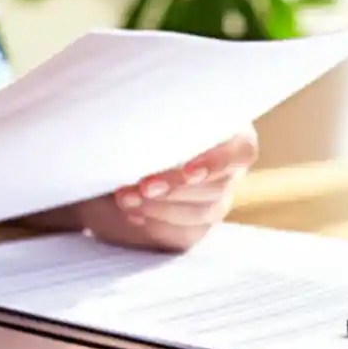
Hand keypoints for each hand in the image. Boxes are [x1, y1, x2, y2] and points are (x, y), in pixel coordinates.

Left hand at [77, 125, 257, 251]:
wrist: (104, 167)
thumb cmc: (126, 130)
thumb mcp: (136, 118)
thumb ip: (148, 116)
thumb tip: (135, 115)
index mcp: (224, 133)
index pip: (242, 150)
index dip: (219, 162)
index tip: (188, 171)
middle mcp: (225, 169)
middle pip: (219, 185)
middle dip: (176, 187)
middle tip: (142, 186)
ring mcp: (213, 201)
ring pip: (203, 212)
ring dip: (160, 207)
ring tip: (125, 198)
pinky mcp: (193, 228)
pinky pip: (184, 233)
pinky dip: (156, 224)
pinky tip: (132, 212)